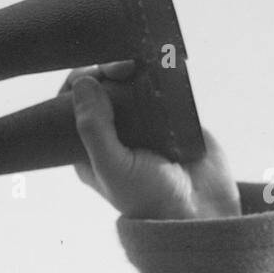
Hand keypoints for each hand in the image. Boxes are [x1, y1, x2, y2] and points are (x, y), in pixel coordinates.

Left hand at [64, 61, 240, 219]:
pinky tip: (161, 65)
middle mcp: (113, 132)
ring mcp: (142, 122)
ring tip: (141, 63)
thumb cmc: (150, 197)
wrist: (200, 209)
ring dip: (134, 67)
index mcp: (90, 148)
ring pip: (130, 82)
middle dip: (108, 70)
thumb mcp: (113, 167)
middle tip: (124, 68)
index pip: (73, 106)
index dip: (79, 82)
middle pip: (101, 87)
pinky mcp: (171, 115)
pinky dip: (160, 71)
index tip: (95, 73)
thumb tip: (82, 84)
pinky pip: (161, 85)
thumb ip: (94, 129)